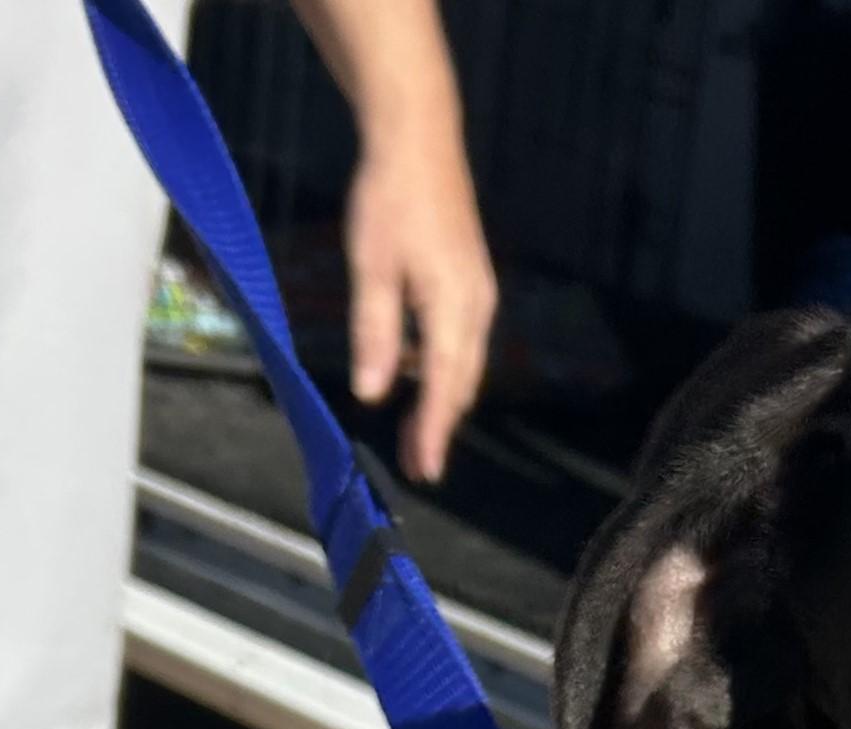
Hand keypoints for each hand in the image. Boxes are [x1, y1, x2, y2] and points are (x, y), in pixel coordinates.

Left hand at [345, 126, 495, 483]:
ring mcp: (479, 295)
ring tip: (414, 432)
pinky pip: (461, 342)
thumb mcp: (371, 265)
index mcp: (454, 308)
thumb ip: (374, 332)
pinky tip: (413, 373)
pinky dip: (441, 369)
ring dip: (441, 400)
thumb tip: (371, 393)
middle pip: (462, 384)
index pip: (444, 386)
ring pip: (464, 365)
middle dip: (440, 426)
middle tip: (416, 464)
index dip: (433, 432)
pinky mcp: (471, 283)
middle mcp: (477, 309)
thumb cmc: (389, 197)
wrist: (419, 136)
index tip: (424, 470)